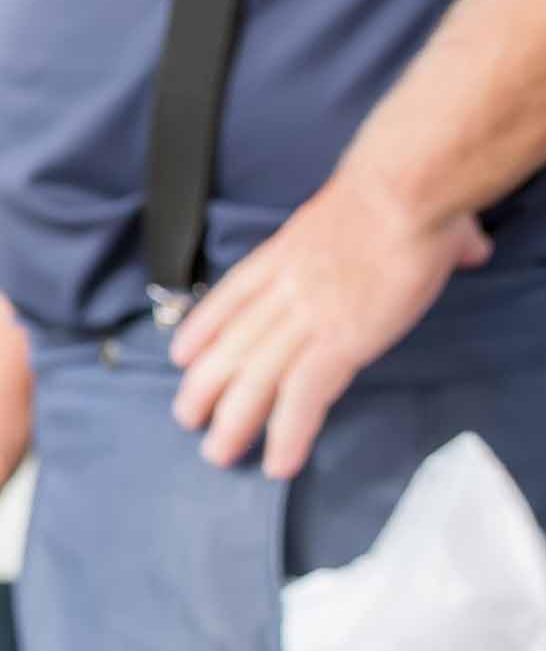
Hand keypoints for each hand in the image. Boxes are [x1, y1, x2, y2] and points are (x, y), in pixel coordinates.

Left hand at [169, 170, 487, 477]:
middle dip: (204, 390)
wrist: (405, 187)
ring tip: (218, 453)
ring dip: (233, 423)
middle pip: (232, 349)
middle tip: (190, 419)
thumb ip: (422, 235)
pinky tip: (278, 462)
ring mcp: (308, 320)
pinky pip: (302, 398)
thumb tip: (469, 245)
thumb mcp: (392, 208)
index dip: (202, 332)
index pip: (231, 299)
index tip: (182, 357)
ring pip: (253, 381)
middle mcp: (286, 291)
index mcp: (287, 254)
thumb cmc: (407, 188)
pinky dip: (288, 434)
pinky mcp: (339, 342)